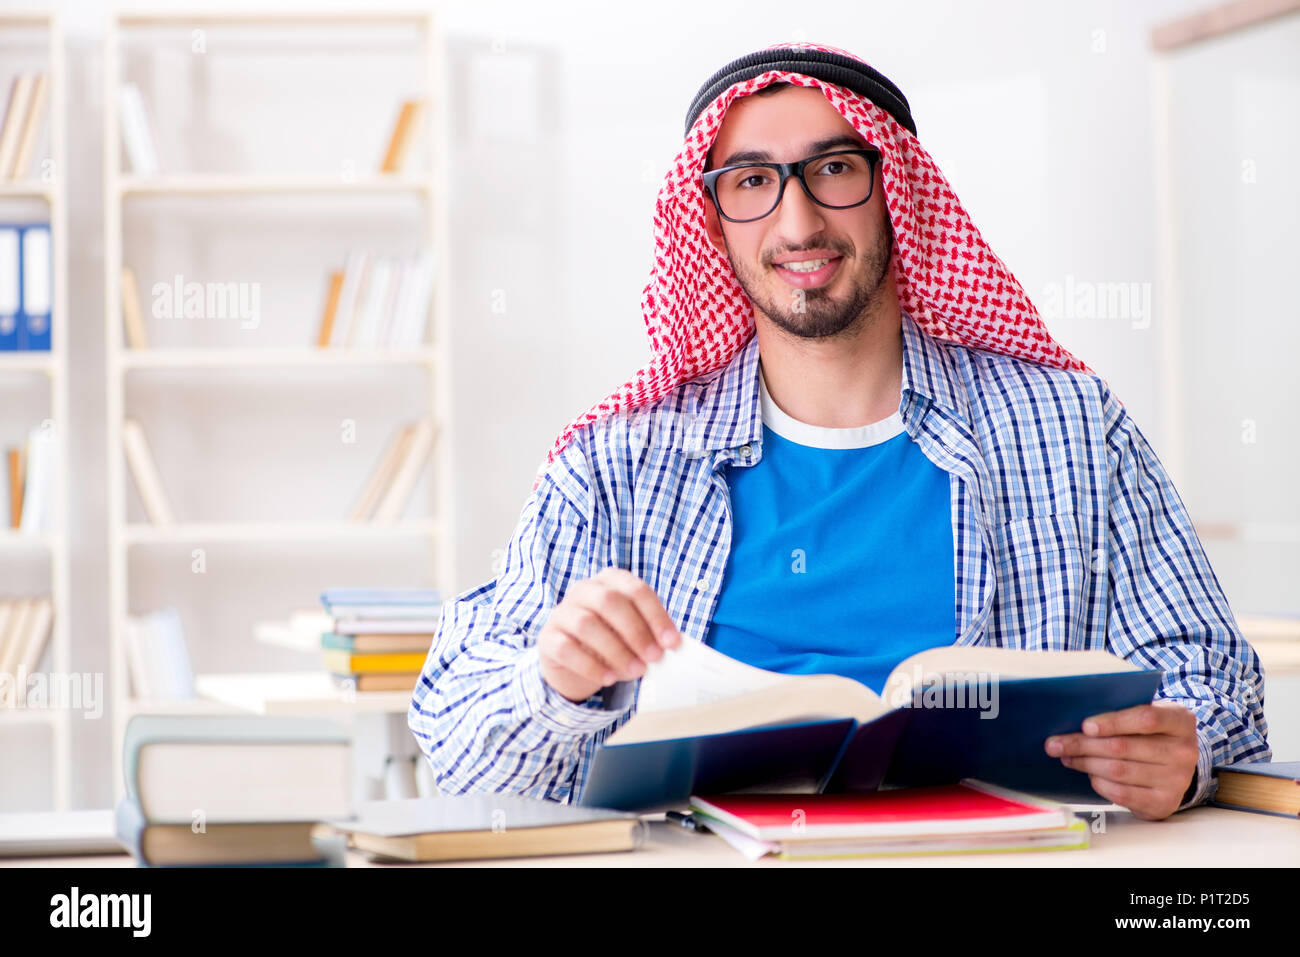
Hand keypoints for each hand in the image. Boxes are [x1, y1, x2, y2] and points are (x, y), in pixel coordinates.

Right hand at [538, 568, 682, 703]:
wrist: (572, 661)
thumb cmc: (610, 641)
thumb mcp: (631, 633)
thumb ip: (649, 635)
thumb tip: (671, 648)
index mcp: (610, 581)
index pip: (636, 590)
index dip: (656, 616)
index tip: (672, 643)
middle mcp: (583, 590)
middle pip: (609, 601)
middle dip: (636, 632)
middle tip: (654, 658)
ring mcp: (562, 612)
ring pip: (587, 624)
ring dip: (616, 651)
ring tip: (635, 671)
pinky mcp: (548, 637)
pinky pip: (567, 648)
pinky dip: (591, 665)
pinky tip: (609, 679)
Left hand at [1044, 700, 1199, 820]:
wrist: (1178, 765)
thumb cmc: (1153, 733)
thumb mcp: (1148, 714)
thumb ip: (1122, 712)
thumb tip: (1075, 719)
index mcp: (1180, 721)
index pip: (1145, 718)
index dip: (1112, 722)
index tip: (1085, 726)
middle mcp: (1184, 751)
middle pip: (1123, 747)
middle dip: (1083, 745)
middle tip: (1056, 744)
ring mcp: (1177, 780)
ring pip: (1118, 770)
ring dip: (1085, 764)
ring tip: (1067, 757)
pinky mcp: (1164, 802)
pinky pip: (1122, 793)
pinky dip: (1099, 783)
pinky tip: (1089, 774)